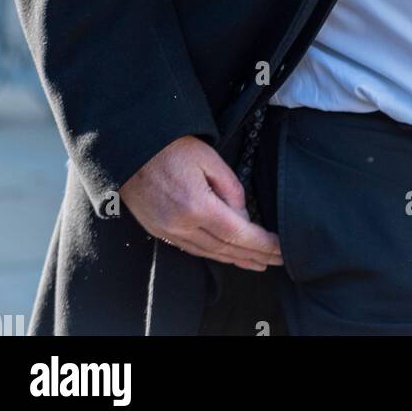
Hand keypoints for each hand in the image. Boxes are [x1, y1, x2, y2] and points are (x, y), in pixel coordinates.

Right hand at [119, 135, 282, 271]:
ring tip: (257, 263)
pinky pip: (191, 249)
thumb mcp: (209, 158)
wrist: (131, 148)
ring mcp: (168, 231)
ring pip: (208, 253)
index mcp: (197, 206)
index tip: (280, 249)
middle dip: (254, 256)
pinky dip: (212, 255)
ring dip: (235, 260)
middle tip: (277, 261)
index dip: (262, 244)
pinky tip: (225, 255)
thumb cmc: (172, 147)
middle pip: (225, 249)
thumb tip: (242, 214)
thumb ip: (231, 188)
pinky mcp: (158, 231)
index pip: (238, 234)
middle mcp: (182, 225)